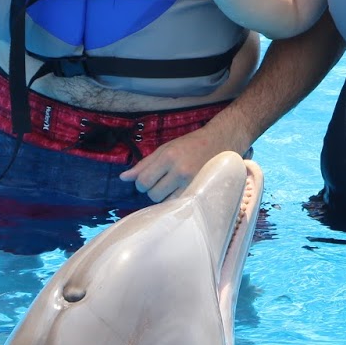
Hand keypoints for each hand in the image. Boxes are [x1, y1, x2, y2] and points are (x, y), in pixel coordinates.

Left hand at [121, 121, 249, 202]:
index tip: (150, 180)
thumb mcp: (166, 148)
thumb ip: (144, 164)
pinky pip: (180, 204)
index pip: (143, 182)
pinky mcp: (201, 191)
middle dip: (154, 190)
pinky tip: (181, 192)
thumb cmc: (191, 144)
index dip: (142, 184)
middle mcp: (180, 170)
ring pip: (166, 202)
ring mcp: (192, 182)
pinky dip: (177, 201)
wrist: (222, 141)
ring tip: (174, 187)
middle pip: (153, 194)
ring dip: (166, 197)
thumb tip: (123, 178)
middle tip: (164, 182)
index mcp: (168, 157)